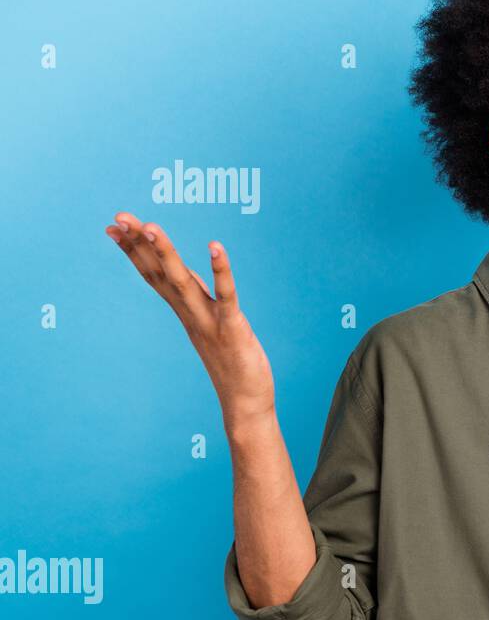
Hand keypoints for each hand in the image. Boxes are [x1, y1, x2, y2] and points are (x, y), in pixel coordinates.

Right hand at [105, 212, 275, 426]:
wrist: (244, 404)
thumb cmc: (230, 364)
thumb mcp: (207, 326)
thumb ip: (195, 302)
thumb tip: (185, 277)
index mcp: (184, 311)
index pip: (153, 275)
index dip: (133, 250)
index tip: (113, 226)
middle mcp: (190, 314)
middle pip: (160, 273)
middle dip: (139, 244)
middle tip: (118, 216)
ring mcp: (208, 322)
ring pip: (183, 282)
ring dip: (167, 253)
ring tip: (151, 226)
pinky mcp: (232, 329)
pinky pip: (226, 296)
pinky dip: (221, 271)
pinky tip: (216, 246)